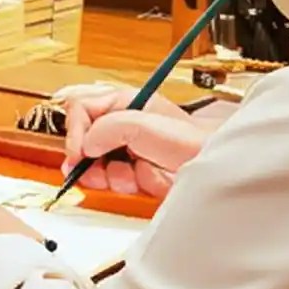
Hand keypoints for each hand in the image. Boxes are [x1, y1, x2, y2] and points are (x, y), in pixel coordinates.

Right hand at [61, 87, 208, 196]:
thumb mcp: (142, 125)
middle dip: (91, 161)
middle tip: (99, 170)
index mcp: (122, 103)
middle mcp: (121, 126)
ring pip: (95, 166)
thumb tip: (84, 145)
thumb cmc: (192, 140)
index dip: (75, 132)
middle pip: (83, 143)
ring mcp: (126, 151)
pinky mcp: (133, 173)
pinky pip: (113, 183)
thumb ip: (106, 128)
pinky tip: (144, 180)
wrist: (214, 169)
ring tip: (134, 174)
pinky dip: (127, 185)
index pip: (79, 110)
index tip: (80, 153)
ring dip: (113, 175)